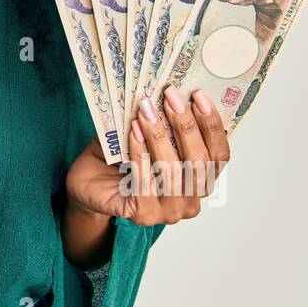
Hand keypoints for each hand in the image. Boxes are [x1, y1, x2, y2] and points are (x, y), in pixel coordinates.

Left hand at [65, 85, 230, 225]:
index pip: (219, 156)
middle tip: (170, 96)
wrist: (89, 180)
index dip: (212, 125)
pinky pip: (146, 182)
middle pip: (199, 163)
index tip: (199, 96)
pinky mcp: (143, 215)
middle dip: (186, 125)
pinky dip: (140, 153)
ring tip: (146, 110)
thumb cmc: (121, 156)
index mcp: (200, 180)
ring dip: (160, 137)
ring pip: (173, 172)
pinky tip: (133, 132)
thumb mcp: (146, 134)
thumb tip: (168, 92)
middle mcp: (190, 200)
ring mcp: (169, 212)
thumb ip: (162, 121)